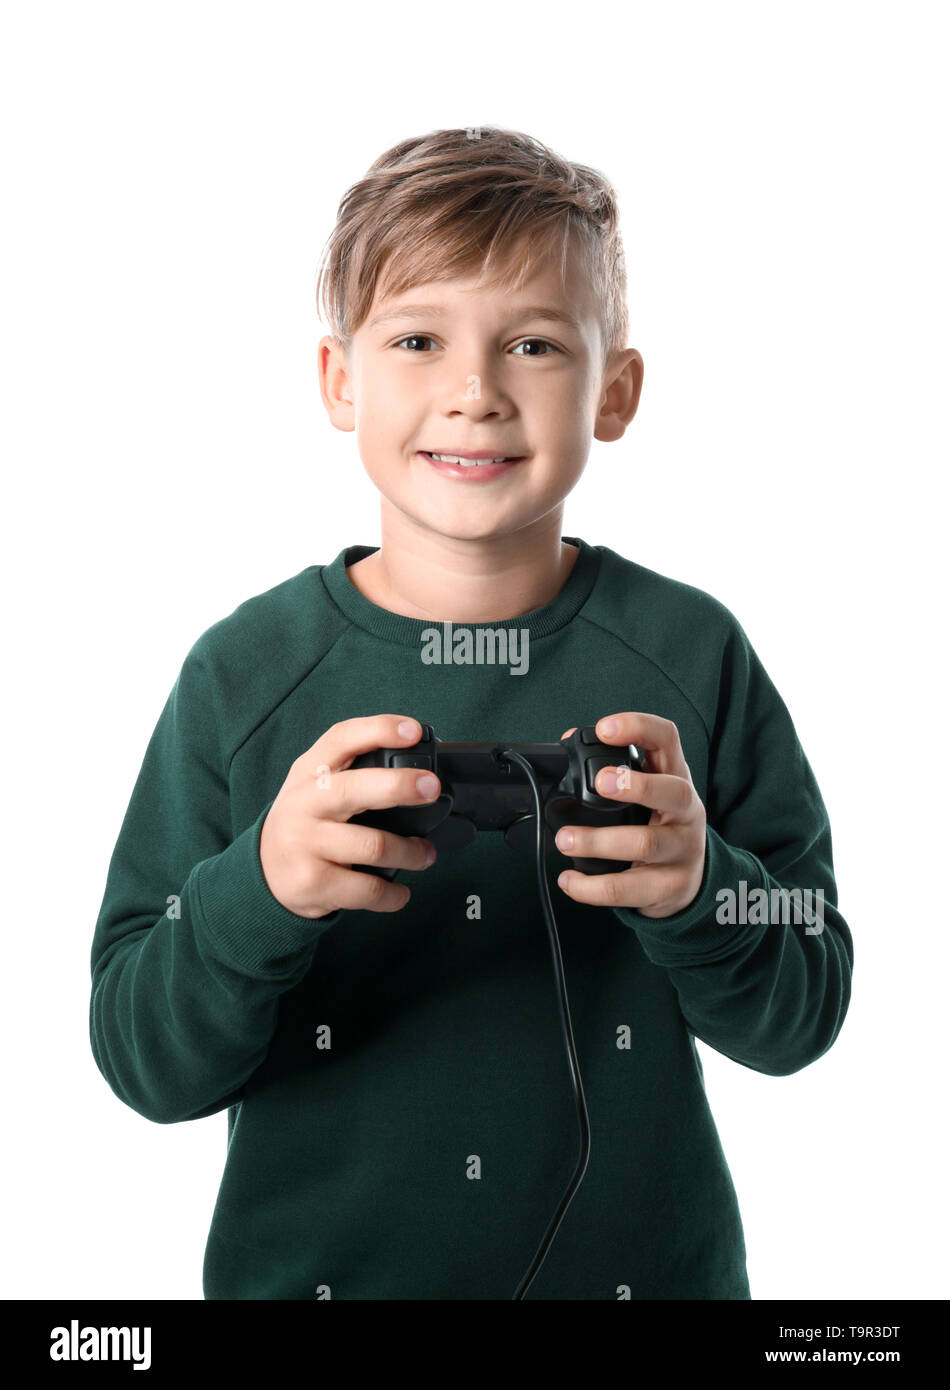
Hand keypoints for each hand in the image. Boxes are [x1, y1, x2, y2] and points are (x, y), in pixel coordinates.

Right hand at [259, 715, 439, 917]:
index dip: (379, 730)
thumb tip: (421, 772)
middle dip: (400, 786)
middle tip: (432, 788)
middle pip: (355, 790)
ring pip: (373, 846)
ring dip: (411, 852)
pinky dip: (393, 894)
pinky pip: (367, 889)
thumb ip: (356, 771)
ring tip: (426, 854)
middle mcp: (304, 804)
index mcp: (310, 772)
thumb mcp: (316, 786)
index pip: (342, 739)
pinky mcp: (313, 883)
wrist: (264, 871)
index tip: (414, 731)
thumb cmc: (306, 821)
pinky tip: (401, 893)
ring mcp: (306, 845)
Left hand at [556, 714, 706, 917]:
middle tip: (599, 782)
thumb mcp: (647, 792)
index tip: (605, 728)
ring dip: (599, 841)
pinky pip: (630, 889)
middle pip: (673, 792)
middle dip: (636, 786)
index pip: (667, 740)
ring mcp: (683, 849)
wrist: (688, 880)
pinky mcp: (670, 886)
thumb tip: (568, 742)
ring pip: (646, 844)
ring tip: (566, 840)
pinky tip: (570, 881)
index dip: (639, 727)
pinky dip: (593, 888)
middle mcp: (686, 810)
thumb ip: (613, 767)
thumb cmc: (658, 825)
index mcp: (674, 776)